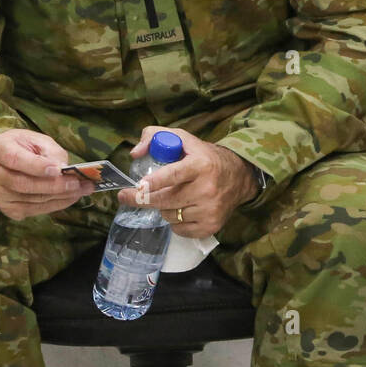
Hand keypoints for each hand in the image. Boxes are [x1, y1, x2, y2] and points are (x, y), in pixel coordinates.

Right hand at [0, 129, 92, 219]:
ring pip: (28, 200)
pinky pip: (31, 210)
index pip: (14, 159)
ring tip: (81, 190)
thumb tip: (64, 170)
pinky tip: (69, 198)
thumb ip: (51, 152)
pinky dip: (53, 205)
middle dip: (53, 185)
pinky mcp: (6, 207)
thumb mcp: (38, 139)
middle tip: (78, 183)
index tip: (58, 169)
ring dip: (58, 197)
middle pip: (22, 184)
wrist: (4, 157)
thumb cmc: (24, 145)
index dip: (36, 166)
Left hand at [115, 126, 256, 236]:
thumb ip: (156, 136)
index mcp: (201, 165)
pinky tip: (182, 209)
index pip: (174, 174)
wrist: (239, 176)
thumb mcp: (184, 139)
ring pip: (169, 216)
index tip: (138, 186)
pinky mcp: (211, 226)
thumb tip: (135, 153)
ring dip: (164, 208)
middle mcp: (207, 188)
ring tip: (173, 197)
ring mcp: (209, 210)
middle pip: (165, 200)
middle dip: (142, 199)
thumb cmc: (205, 157)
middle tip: (126, 196)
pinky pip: (179, 229)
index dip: (154, 182)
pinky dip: (175, 222)